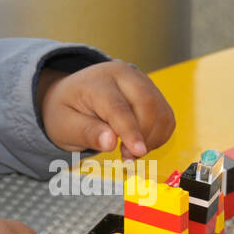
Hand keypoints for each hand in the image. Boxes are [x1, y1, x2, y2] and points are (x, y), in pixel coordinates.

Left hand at [37, 61, 175, 160]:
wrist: (73, 95)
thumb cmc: (67, 110)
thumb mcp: (66, 126)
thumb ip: (87, 133)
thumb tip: (110, 142)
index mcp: (98, 81)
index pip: (118, 107)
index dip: (130, 131)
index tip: (137, 152)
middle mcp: (124, 76)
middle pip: (147, 105)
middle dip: (143, 137)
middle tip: (127, 157)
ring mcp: (142, 82)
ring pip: (161, 112)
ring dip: (152, 138)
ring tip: (130, 150)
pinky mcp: (153, 93)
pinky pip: (166, 117)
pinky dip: (159, 135)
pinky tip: (140, 142)